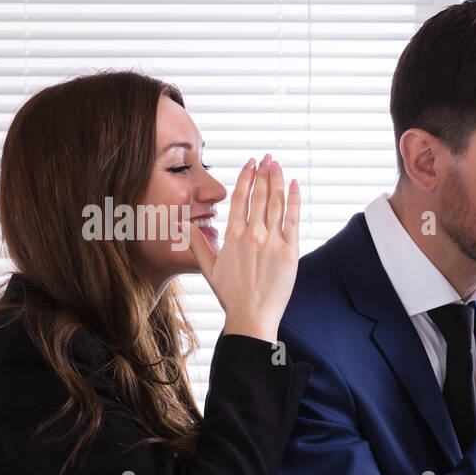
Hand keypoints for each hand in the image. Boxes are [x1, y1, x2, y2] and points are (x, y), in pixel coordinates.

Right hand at [191, 154, 299, 343]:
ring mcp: (272, 242)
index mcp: (232, 236)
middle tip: (267, 157)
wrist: (252, 317)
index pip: (239, 198)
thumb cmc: (231, 295)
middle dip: (264, 173)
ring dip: (277, 180)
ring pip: (276, 203)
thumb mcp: (209, 268)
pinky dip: (293, 200)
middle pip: (259, 195)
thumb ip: (197, 243)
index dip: (245, 177)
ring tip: (278, 165)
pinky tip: (294, 185)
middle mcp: (252, 235)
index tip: (250, 163)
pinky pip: (292, 219)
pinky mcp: (289, 252)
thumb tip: (181, 224)